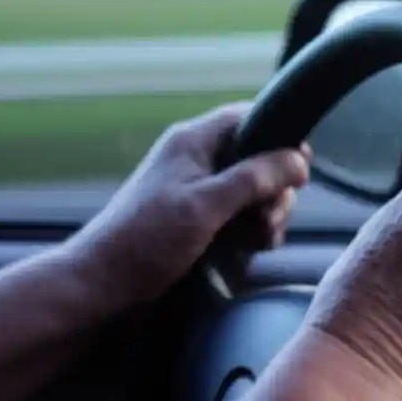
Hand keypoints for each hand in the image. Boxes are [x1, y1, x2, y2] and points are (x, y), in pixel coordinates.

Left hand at [67, 102, 310, 309]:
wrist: (101, 285)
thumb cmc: (147, 239)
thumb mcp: (206, 205)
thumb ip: (254, 178)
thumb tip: (300, 159)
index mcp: (194, 140)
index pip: (250, 116)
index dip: (281, 136)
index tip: (300, 169)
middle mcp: (198, 158)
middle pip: (259, 158)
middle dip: (274, 189)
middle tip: (268, 219)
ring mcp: (198, 189)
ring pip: (254, 190)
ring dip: (266, 214)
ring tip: (259, 240)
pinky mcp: (198, 218)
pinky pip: (240, 214)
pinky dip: (252, 230)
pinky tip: (251, 249)